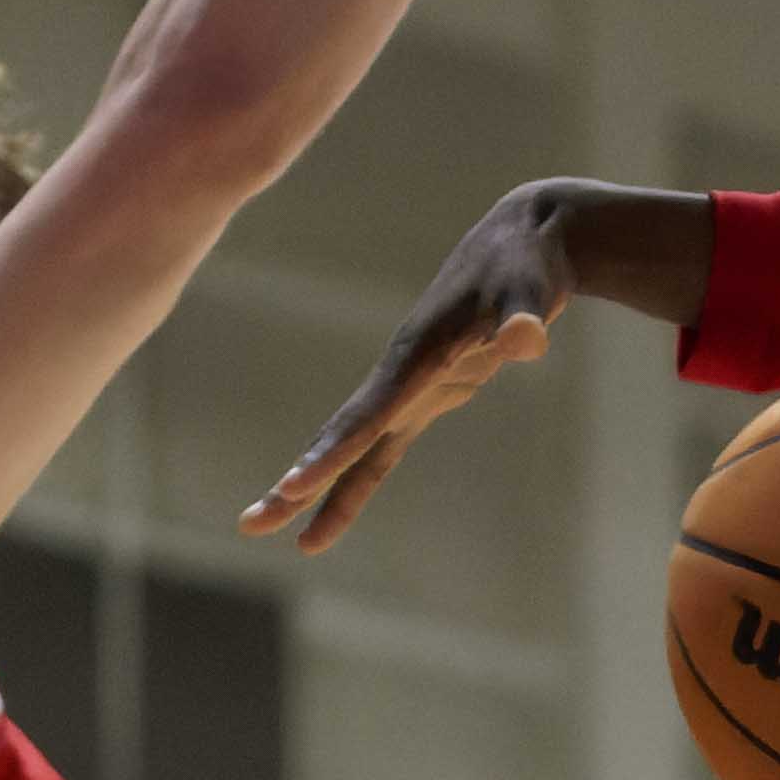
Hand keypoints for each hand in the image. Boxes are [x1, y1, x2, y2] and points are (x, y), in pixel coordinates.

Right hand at [247, 182, 590, 552]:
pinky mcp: (425, 397)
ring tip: (277, 535)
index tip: (294, 485)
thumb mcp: (528, 289)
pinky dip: (356, 482)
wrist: (517, 244)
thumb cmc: (523, 267)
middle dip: (299, 482)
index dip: (334, 452)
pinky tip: (327, 518)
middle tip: (250, 523)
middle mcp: (401, 376)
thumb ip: (522, 316)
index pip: (369, 414)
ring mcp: (409, 388)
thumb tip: (527, 336)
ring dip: (316, 491)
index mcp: (418, 355)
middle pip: (341, 437)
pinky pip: (380, 449)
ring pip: (352, 449)